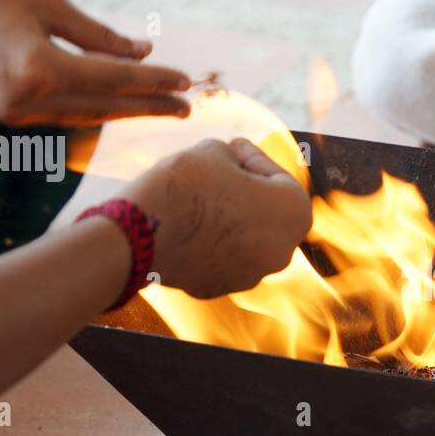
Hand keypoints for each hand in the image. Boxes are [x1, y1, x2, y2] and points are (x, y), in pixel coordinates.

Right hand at [0, 0, 191, 125]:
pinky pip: (69, 114)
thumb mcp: (44, 3)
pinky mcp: (13, 115)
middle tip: (188, 106)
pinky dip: (99, 108)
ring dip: (129, 110)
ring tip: (165, 106)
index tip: (185, 80)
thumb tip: (142, 54)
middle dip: (150, 105)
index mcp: (39, 69)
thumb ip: (96, 35)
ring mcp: (20, 114)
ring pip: (90, 115)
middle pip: (107, 107)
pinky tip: (123, 103)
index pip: (112, 79)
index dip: (153, 81)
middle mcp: (31, 101)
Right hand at [124, 139, 311, 297]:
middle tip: (219, 170)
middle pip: (266, 212)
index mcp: (294, 213)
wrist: (140, 235)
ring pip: (244, 239)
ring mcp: (251, 276)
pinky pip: (219, 258)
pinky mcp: (218, 288)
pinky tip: (186, 223)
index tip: (232, 147)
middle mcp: (282, 252)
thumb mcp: (214, 151)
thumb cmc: (185, 187)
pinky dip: (209, 242)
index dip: (253, 158)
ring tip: (198, 196)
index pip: (279, 178)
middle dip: (244, 190)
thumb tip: (233, 161)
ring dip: (228, 218)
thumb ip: (235, 156)